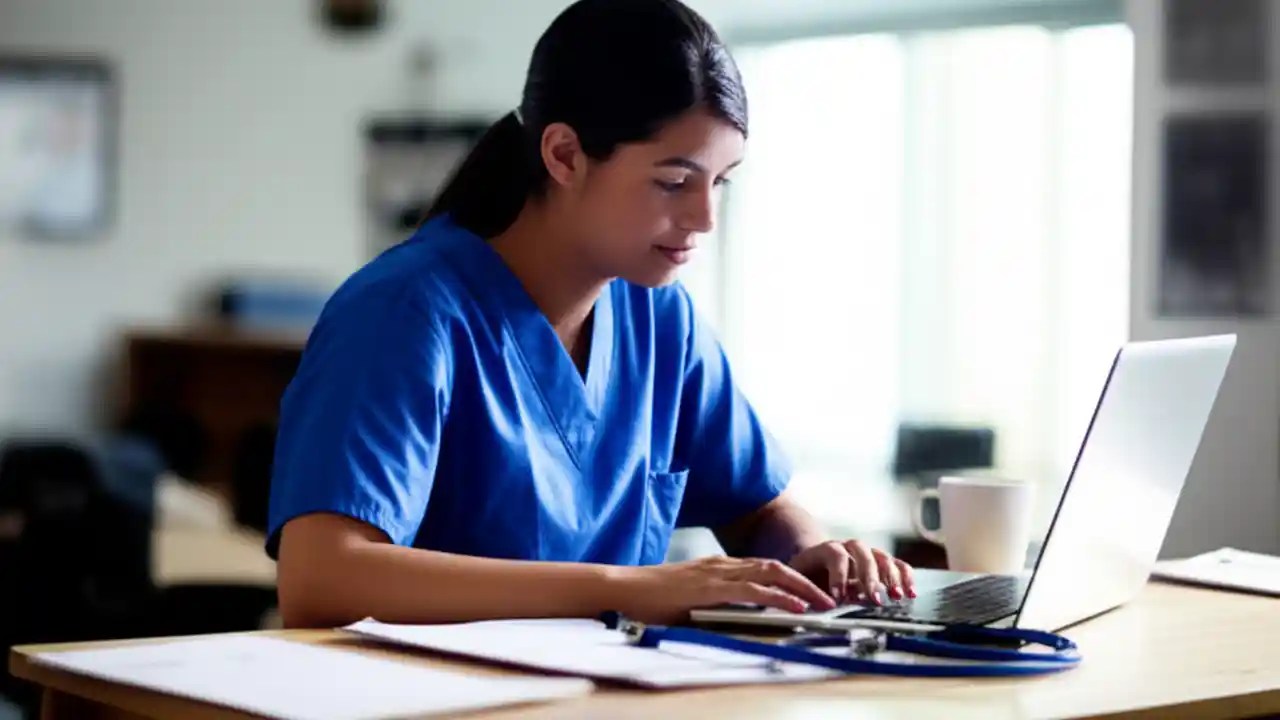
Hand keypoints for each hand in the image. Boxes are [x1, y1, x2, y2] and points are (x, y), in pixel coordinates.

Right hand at [611, 556, 837, 623]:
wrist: (622, 589)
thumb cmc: (649, 598)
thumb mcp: (689, 599)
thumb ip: (712, 603)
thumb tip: (736, 618)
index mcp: (718, 567)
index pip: (765, 567)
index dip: (792, 579)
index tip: (812, 594)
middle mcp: (721, 565)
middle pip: (776, 566)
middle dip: (806, 581)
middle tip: (830, 598)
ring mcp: (716, 573)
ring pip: (770, 573)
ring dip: (801, 588)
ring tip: (823, 602)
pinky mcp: (709, 587)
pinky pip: (752, 590)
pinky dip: (778, 596)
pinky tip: (795, 606)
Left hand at [788, 539, 916, 605]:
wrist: (817, 563)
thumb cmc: (807, 576)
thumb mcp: (800, 581)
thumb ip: (807, 591)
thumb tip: (815, 608)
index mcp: (826, 549)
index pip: (835, 555)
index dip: (838, 576)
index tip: (839, 598)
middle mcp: (849, 547)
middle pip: (863, 553)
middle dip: (870, 577)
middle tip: (874, 599)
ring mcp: (867, 552)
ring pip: (883, 557)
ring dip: (891, 577)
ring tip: (897, 597)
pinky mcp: (882, 563)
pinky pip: (898, 565)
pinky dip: (906, 577)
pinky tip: (911, 594)